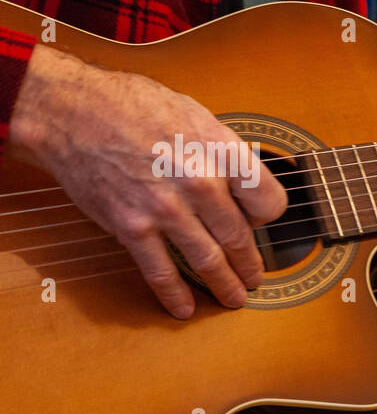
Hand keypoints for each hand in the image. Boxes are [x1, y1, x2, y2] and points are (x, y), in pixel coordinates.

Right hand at [10, 45, 287, 317]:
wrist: (71, 111)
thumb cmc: (133, 106)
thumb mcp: (196, 115)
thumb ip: (224, 153)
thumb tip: (244, 185)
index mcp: (221, 151)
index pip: (269, 201)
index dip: (268, 215)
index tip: (261, 222)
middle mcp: (200, 182)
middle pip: (241, 237)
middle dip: (251, 264)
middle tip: (256, 278)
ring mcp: (166, 208)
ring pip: (209, 260)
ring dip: (226, 285)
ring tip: (235, 297)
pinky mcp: (132, 227)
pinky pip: (161, 271)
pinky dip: (175, 295)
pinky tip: (185, 308)